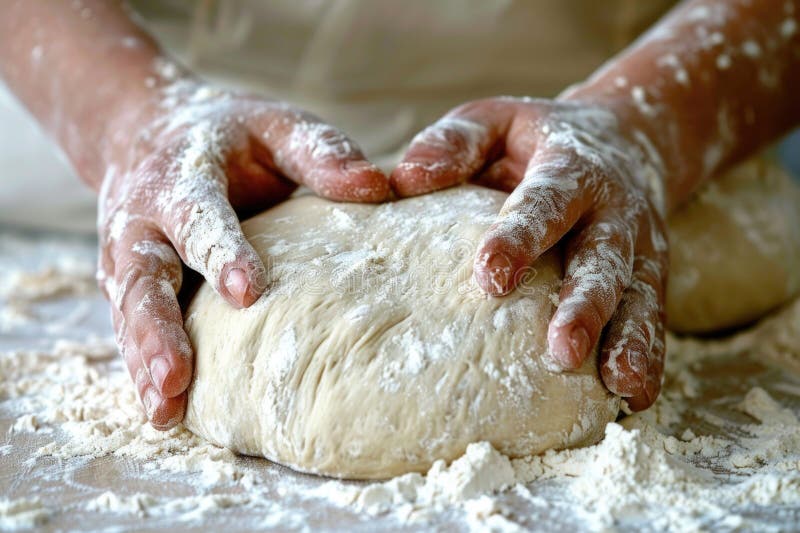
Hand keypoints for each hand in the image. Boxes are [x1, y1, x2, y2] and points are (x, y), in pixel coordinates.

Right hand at [98, 81, 388, 427]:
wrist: (146, 131)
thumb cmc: (228, 135)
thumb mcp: (274, 124)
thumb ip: (319, 152)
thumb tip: (380, 187)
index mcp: (181, 178)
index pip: (198, 217)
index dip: (220, 253)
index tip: (247, 293)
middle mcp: (143, 222)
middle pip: (143, 280)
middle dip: (157, 331)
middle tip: (176, 379)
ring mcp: (128, 258)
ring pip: (129, 315)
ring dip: (144, 365)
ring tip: (165, 413)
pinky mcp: (128, 284)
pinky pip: (130, 329)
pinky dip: (142, 370)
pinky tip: (165, 413)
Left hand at [391, 97, 666, 410]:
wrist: (622, 138)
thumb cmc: (534, 139)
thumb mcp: (493, 121)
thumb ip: (454, 143)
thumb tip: (406, 177)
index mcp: (569, 167)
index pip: (546, 202)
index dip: (520, 236)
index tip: (491, 276)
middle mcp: (612, 208)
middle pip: (602, 258)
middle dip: (584, 305)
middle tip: (561, 350)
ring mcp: (640, 245)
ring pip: (638, 294)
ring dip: (627, 339)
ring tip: (617, 385)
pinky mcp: (651, 273)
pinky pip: (653, 315)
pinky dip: (648, 355)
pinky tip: (635, 396)